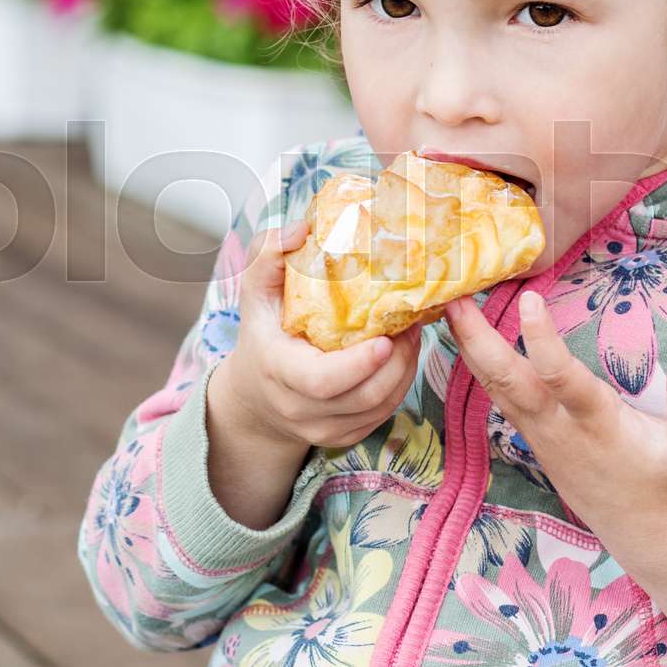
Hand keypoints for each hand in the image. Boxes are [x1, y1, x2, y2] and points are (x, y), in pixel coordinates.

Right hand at [209, 220, 423, 453]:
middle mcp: (298, 408)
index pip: (322, 381)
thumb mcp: (256, 291)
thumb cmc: (261, 332)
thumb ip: (269, 254)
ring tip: (412, 333)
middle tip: (412, 323)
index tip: (386, 337)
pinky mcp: (341, 437)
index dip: (359, 365)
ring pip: (380, 407)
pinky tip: (401, 356)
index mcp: (277, 371)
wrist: (253, 396)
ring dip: (405, 370)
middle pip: (363, 396)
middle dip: (398, 360)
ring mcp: (321, 429)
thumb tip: (302, 229)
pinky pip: (382, 416)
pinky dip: (400, 385)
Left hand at [444, 290, 666, 548]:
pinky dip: (480, 367)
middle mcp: (558, 428)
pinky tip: (466, 340)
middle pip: (509, 383)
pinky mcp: (533, 437)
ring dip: (470, 349)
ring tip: (450, 307)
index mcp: (596, 424)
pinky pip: (500, 398)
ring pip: (496, 389)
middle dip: (479, 341)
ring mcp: (539, 434)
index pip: (562, 379)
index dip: (543, 341)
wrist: (641, 532)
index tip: (529, 299)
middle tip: (455, 299)